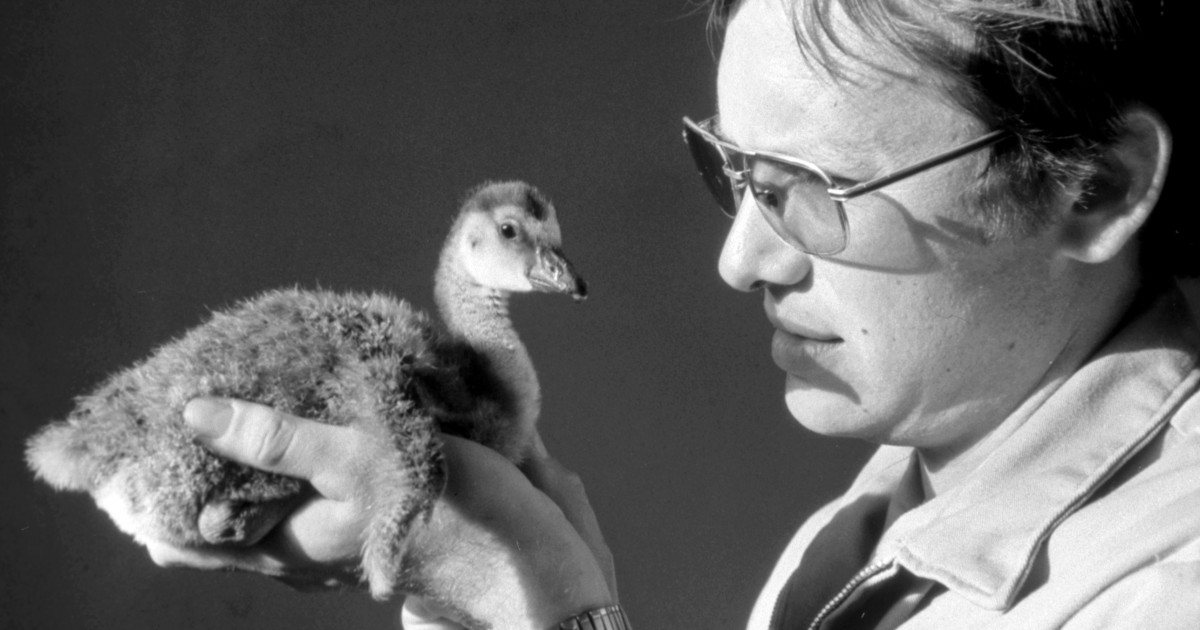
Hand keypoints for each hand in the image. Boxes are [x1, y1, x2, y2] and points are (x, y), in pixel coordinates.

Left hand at [139, 398, 612, 628]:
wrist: (532, 554)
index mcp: (287, 543)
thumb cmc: (451, 514)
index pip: (184, 533)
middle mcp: (302, 547)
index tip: (136, 443)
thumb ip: (279, 437)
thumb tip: (197, 409)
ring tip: (237, 389)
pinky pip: (310, 481)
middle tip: (187, 398)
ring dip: (248, 452)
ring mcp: (337, 532)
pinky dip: (295, 448)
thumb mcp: (358, 461)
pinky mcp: (370, 513)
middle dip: (197, 462)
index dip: (153, 492)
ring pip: (266, 495)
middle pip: (221, 512)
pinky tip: (306, 406)